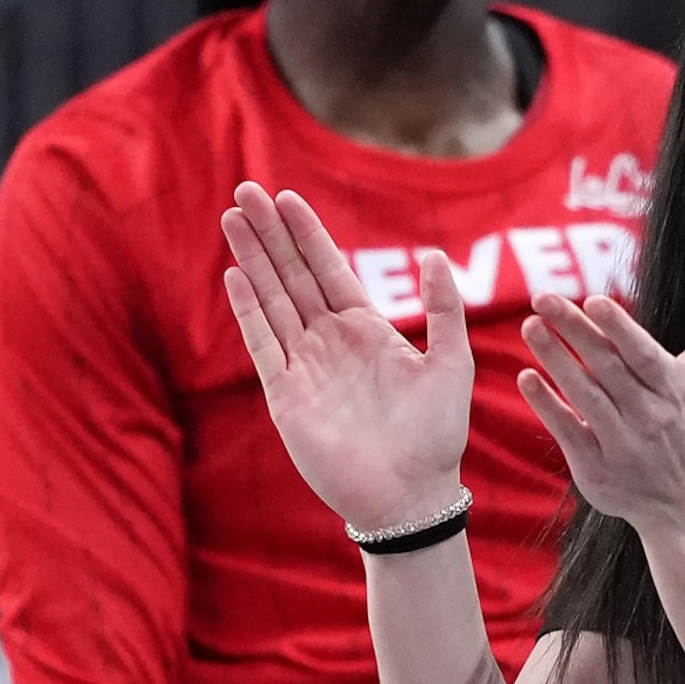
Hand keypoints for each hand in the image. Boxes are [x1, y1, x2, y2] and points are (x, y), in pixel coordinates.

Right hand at [222, 181, 475, 533]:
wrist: (411, 494)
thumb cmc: (436, 435)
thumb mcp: (452, 364)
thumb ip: (444, 310)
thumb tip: (434, 255)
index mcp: (367, 331)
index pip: (329, 269)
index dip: (307, 233)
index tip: (286, 197)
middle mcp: (331, 343)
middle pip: (292, 276)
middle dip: (270, 234)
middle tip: (246, 189)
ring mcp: (305, 367)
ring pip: (273, 301)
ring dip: (252, 260)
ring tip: (232, 218)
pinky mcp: (286, 396)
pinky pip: (263, 344)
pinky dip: (249, 311)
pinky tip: (236, 276)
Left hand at [516, 276, 684, 534]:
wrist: (684, 501)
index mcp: (673, 389)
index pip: (642, 355)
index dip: (619, 328)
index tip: (593, 300)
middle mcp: (649, 416)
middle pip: (606, 368)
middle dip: (575, 331)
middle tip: (543, 297)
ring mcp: (622, 444)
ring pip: (585, 396)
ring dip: (555, 360)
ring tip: (531, 326)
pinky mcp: (596, 469)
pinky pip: (568, 431)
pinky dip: (547, 405)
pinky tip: (527, 377)